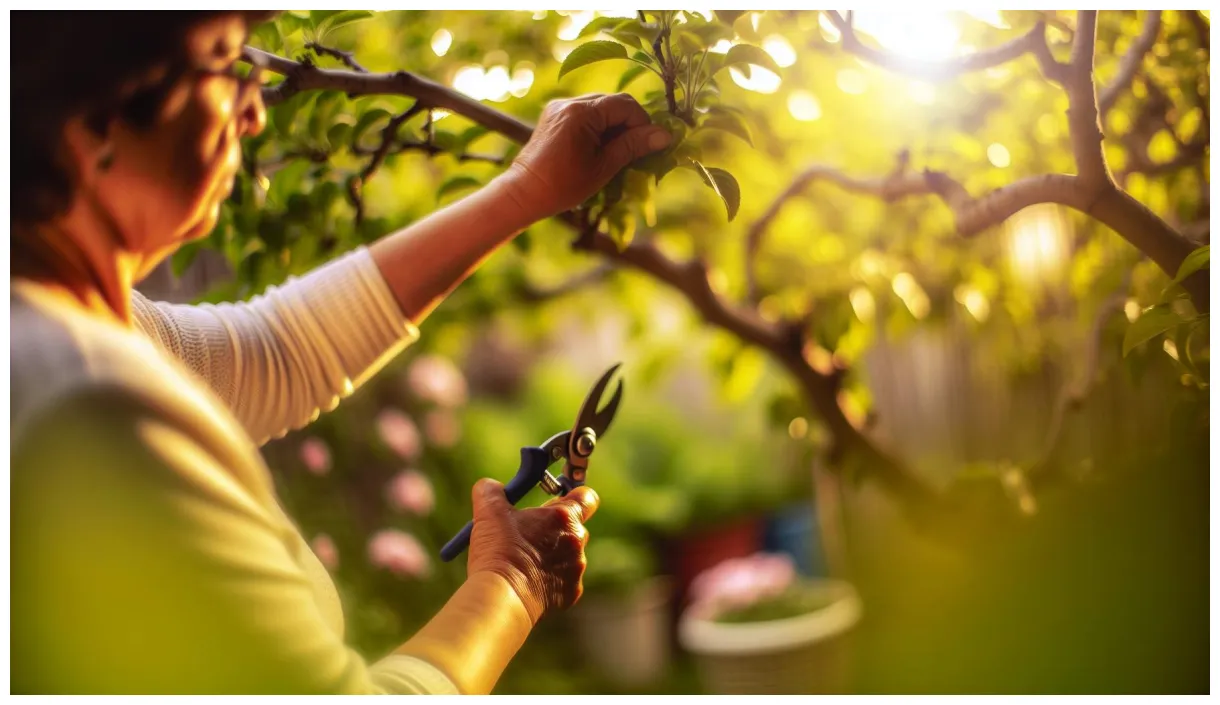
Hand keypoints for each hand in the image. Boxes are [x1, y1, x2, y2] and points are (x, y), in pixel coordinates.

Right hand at [466, 478, 599, 623]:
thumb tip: (489, 486)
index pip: (587, 497)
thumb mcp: (489, 513)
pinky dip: (550, 579)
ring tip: (525, 561)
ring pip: (569, 555)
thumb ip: (491, 492)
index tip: (560, 499)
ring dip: (552, 554)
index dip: (575, 496)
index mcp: (564, 517)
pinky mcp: (570, 593)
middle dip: (556, 528)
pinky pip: (564, 580)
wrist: (502, 598)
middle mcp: (576, 542)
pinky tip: (528, 581)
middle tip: (530, 533)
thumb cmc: (499, 552)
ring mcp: (576, 569)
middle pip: (575, 527)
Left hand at [500, 94, 672, 221]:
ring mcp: (559, 107)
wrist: (524, 193)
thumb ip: (633, 146)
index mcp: (581, 113)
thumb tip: (665, 135)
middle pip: (613, 103)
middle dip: (629, 124)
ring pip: (600, 107)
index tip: (648, 146)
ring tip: (615, 152)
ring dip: (614, 125)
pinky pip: (585, 112)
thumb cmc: (563, 185)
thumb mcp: (604, 167)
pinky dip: (598, 126)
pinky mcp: (554, 114)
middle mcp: (569, 102)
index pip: (625, 105)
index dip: (642, 123)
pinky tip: (598, 148)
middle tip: (635, 151)